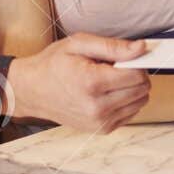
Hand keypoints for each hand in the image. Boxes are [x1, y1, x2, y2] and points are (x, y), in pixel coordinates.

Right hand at [7, 33, 150, 132]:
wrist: (32, 91)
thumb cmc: (52, 64)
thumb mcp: (79, 44)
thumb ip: (113, 46)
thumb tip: (141, 48)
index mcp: (92, 83)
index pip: (137, 75)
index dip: (136, 62)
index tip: (125, 57)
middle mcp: (97, 107)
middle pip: (141, 90)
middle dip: (135, 75)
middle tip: (114, 67)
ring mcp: (99, 122)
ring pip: (140, 103)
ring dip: (131, 89)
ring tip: (109, 80)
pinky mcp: (101, 129)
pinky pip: (130, 114)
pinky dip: (125, 102)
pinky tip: (107, 93)